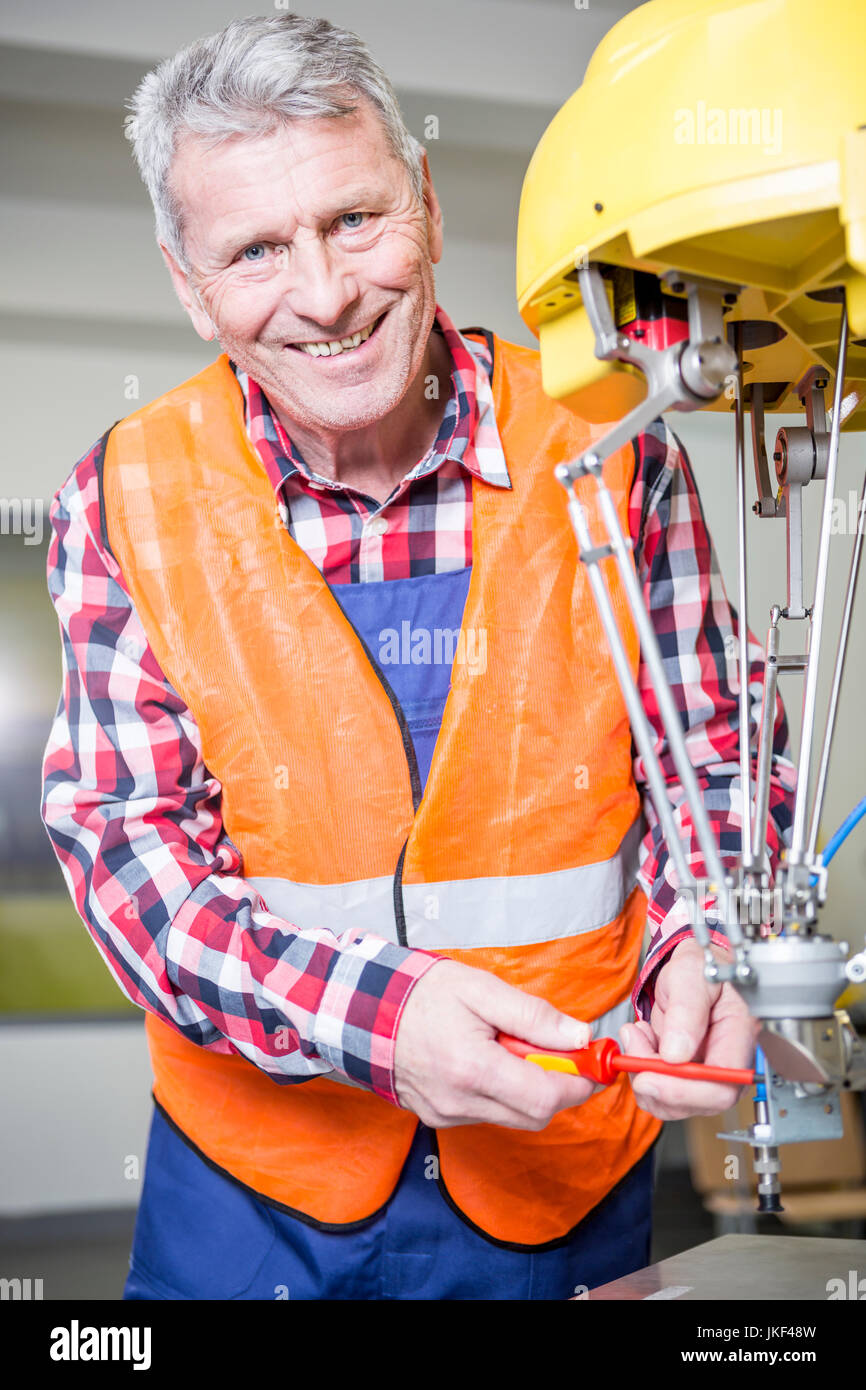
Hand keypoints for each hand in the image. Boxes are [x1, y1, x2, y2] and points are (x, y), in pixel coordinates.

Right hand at [394, 960, 597, 1128]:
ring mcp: (447, 1115)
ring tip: (511, 1048)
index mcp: (472, 1069)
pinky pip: (488, 1115)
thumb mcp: (481, 989)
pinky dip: (502, 1094)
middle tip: (557, 1051)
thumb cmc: (422, 994)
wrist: (365, 1011)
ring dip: (528, 1090)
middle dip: (557, 1086)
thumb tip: (579, 1036)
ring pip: (513, 1118)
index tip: (592, 1062)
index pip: (546, 1097)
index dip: (578, 1081)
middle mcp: (460, 1102)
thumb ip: (533, 1015)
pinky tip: (488, 1061)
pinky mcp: (439, 1118)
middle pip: (535, 1115)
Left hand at [619, 937, 760, 1119]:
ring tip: (637, 1035)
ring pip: (675, 1101)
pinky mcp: (689, 1071)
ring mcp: (709, 1069)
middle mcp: (729, 1059)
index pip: (723, 1086)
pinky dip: (641, 1069)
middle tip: (634, 1048)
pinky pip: (662, 1087)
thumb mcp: (692, 973)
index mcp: (741, 1034)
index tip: (649, 1077)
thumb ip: (686, 1010)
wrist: (694, 967)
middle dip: (657, 1083)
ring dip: (644, 1074)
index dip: (685, 1091)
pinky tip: (641, 1040)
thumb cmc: (703, 965)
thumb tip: (677, 1054)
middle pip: (699, 1101)